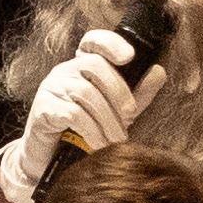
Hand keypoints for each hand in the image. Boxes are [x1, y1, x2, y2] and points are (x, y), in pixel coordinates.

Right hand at [0, 38, 154, 202]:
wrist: (52, 161)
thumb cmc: (86, 131)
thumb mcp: (117, 111)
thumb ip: (138, 93)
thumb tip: (159, 71)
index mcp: (82, 65)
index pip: (94, 41)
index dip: (111, 43)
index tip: (129, 57)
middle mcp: (65, 70)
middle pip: (96, 65)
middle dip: (119, 93)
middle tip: (129, 117)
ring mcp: (51, 87)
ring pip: (86, 92)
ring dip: (107, 119)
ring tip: (116, 139)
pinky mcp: (43, 108)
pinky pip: (73, 113)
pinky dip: (92, 131)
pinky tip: (99, 144)